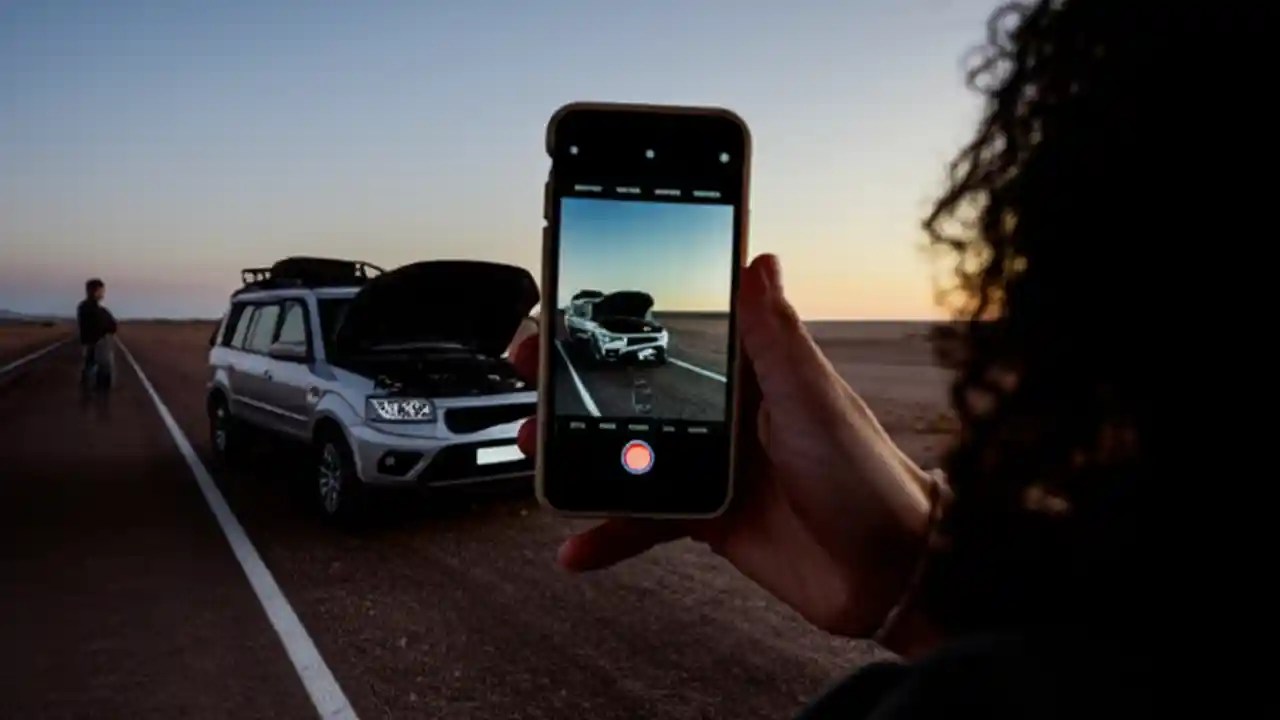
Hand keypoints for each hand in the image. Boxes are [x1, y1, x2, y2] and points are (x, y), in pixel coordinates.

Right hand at [513, 255, 934, 643]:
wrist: (888, 574)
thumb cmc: (869, 476)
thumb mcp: (815, 400)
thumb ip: (777, 336)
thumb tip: (758, 259)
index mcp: (751, 374)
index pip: (676, 327)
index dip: (622, 313)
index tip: (574, 299)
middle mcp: (725, 415)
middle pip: (634, 388)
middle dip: (575, 378)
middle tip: (531, 368)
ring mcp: (712, 466)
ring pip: (626, 451)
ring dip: (576, 451)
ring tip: (537, 448)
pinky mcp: (707, 516)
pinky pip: (644, 520)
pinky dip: (609, 533)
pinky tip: (577, 545)